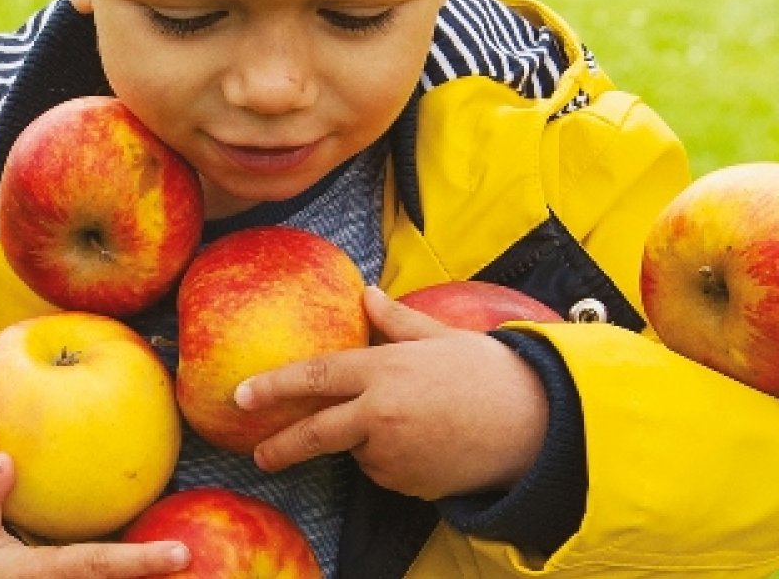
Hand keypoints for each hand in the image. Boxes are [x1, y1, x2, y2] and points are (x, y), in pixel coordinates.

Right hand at [0, 453, 189, 577]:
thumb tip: (5, 460)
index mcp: (43, 575)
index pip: (98, 566)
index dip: (139, 561)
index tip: (182, 555)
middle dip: (160, 578)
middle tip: (208, 561)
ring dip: (156, 578)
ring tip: (212, 571)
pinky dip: (143, 574)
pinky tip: (178, 568)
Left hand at [234, 286, 548, 499]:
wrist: (535, 425)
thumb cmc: (491, 372)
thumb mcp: (442, 336)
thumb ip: (397, 321)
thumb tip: (367, 294)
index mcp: (385, 371)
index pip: (316, 377)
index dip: (274, 386)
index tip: (242, 395)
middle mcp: (381, 415)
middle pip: (316, 433)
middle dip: (281, 446)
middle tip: (258, 453)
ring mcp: (393, 454)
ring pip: (359, 451)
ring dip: (368, 441)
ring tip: (420, 420)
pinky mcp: (409, 483)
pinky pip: (386, 471)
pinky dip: (394, 459)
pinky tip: (430, 442)